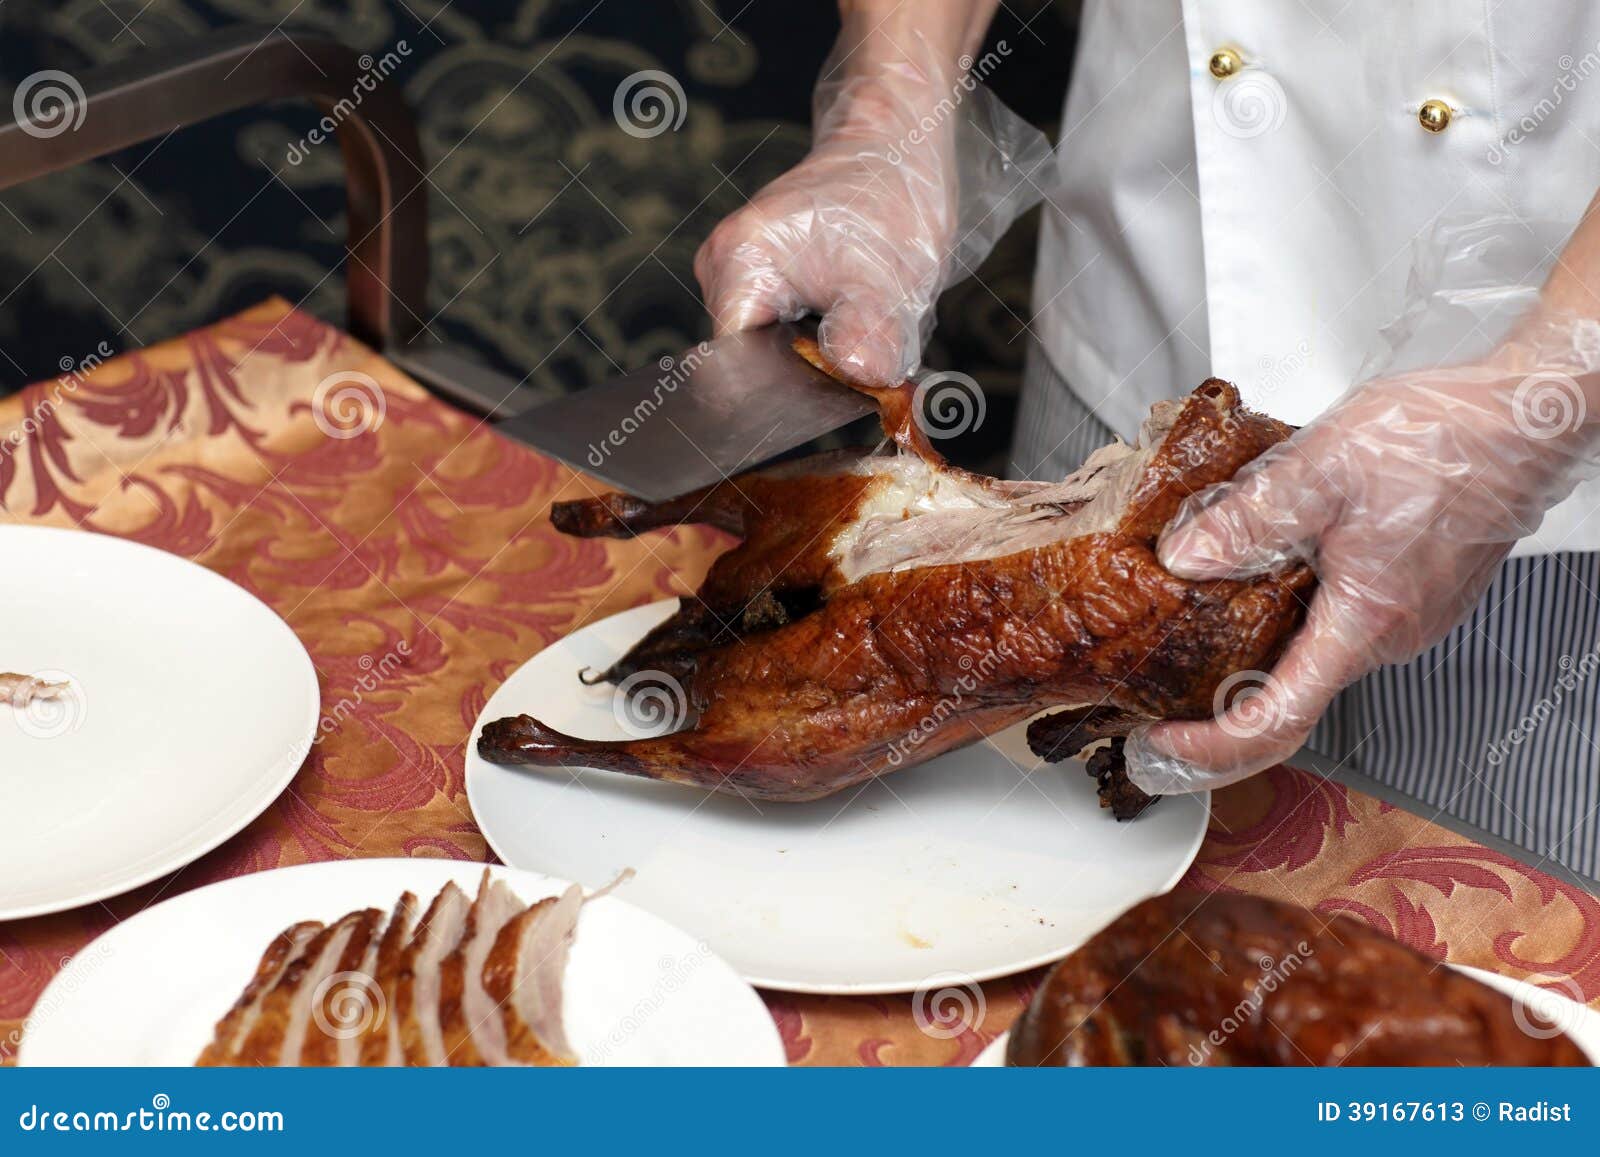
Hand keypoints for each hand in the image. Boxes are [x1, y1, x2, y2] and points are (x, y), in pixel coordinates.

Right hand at [694, 21, 1047, 384]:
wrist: (898, 147)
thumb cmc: (894, 197)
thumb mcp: (892, 277)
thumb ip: (870, 333)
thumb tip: (858, 376)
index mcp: (739, 263)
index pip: (735, 367)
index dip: (782, 395)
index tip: (831, 397)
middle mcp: (721, 269)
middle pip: (749, 364)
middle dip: (805, 380)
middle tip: (861, 364)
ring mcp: (734, 275)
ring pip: (767, 354)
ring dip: (814, 363)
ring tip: (860, 335)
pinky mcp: (757, 282)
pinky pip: (778, 336)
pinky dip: (816, 345)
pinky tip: (849, 326)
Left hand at [1124, 323, 1599, 793]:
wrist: (1524, 416)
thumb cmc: (1445, 438)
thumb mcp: (1318, 470)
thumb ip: (1244, 521)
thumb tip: (1186, 558)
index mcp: (1364, 622)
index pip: (1277, 719)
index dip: (1212, 746)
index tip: (1165, 741)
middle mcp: (1391, 635)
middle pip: (1292, 692)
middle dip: (1222, 694)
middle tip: (1163, 682)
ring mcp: (1408, 619)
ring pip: (1317, 653)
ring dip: (1258, 646)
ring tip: (1200, 620)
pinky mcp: (1415, 595)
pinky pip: (1342, 622)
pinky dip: (1295, 614)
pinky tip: (1266, 576)